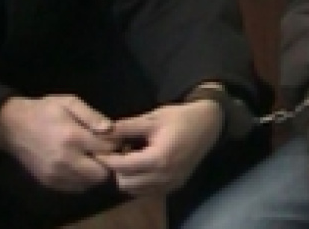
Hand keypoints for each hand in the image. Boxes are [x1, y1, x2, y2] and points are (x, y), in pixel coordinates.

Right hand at [0, 95, 116, 191]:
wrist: (12, 125)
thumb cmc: (44, 110)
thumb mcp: (70, 102)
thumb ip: (93, 116)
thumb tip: (111, 129)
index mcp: (72, 138)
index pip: (107, 149)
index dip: (116, 144)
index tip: (116, 138)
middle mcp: (65, 160)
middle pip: (101, 173)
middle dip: (109, 162)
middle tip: (106, 151)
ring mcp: (55, 174)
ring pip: (89, 183)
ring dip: (97, 172)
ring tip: (94, 157)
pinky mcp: (49, 182)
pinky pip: (76, 187)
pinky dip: (84, 179)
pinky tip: (82, 165)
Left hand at [95, 100, 221, 195]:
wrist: (210, 124)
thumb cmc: (181, 118)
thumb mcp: (153, 118)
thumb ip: (126, 127)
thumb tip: (101, 132)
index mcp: (159, 158)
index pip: (122, 166)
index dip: (106, 159)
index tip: (98, 150)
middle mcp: (164, 175)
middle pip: (125, 183)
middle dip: (117, 170)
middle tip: (117, 153)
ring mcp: (171, 183)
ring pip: (135, 190)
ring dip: (128, 178)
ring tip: (130, 159)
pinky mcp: (175, 185)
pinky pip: (148, 191)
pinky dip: (139, 182)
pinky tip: (142, 166)